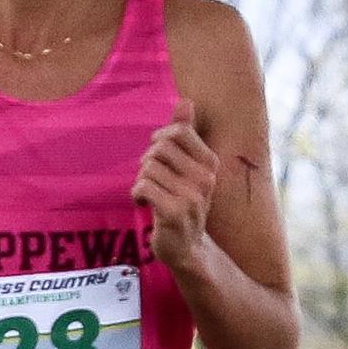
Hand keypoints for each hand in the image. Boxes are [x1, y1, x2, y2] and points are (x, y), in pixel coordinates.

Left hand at [133, 99, 218, 271]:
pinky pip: (143, 186)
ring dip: (141, 179)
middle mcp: (205, 178)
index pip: (178, 131)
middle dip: (148, 160)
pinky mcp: (174, 212)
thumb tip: (186, 100)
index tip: (158, 156)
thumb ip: (186, 133)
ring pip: (149, 167)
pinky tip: (143, 203)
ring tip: (148, 193)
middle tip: (151, 178)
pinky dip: (137, 194)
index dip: (159, 138)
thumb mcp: (189, 167)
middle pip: (160, 147)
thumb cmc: (184, 202)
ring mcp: (191, 196)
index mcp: (210, 163)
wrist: (188, 248)